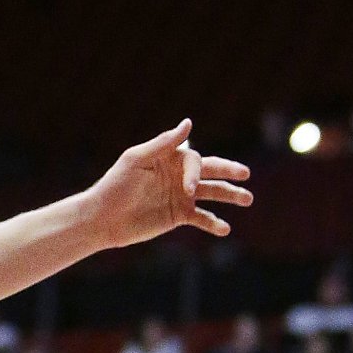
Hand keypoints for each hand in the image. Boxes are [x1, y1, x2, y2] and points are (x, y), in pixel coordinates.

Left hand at [84, 120, 251, 247]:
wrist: (103, 218)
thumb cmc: (116, 185)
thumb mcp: (137, 160)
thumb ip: (164, 143)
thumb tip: (189, 122)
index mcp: (170, 159)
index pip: (195, 161)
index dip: (196, 173)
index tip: (188, 189)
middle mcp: (179, 175)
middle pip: (210, 171)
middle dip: (229, 172)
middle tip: (246, 174)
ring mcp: (180, 196)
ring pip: (212, 193)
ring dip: (230, 195)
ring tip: (248, 199)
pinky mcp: (178, 216)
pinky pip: (202, 218)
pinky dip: (214, 223)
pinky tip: (225, 229)